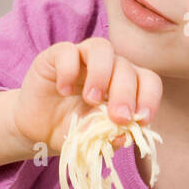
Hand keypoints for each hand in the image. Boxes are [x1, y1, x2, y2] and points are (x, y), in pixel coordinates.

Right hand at [14, 37, 162, 153]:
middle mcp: (108, 68)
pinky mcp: (56, 56)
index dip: (150, 97)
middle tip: (118, 117)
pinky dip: (68, 70)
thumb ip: (111, 137)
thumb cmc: (72, 130)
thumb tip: (126, 137)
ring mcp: (83, 58)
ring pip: (102, 48)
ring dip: (101, 75)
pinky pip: (68, 51)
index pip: (148, 81)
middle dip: (126, 93)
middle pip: (126, 67)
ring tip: (91, 99)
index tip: (142, 119)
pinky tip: (63, 91)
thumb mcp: (94, 140)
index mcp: (125, 86)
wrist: (38, 130)